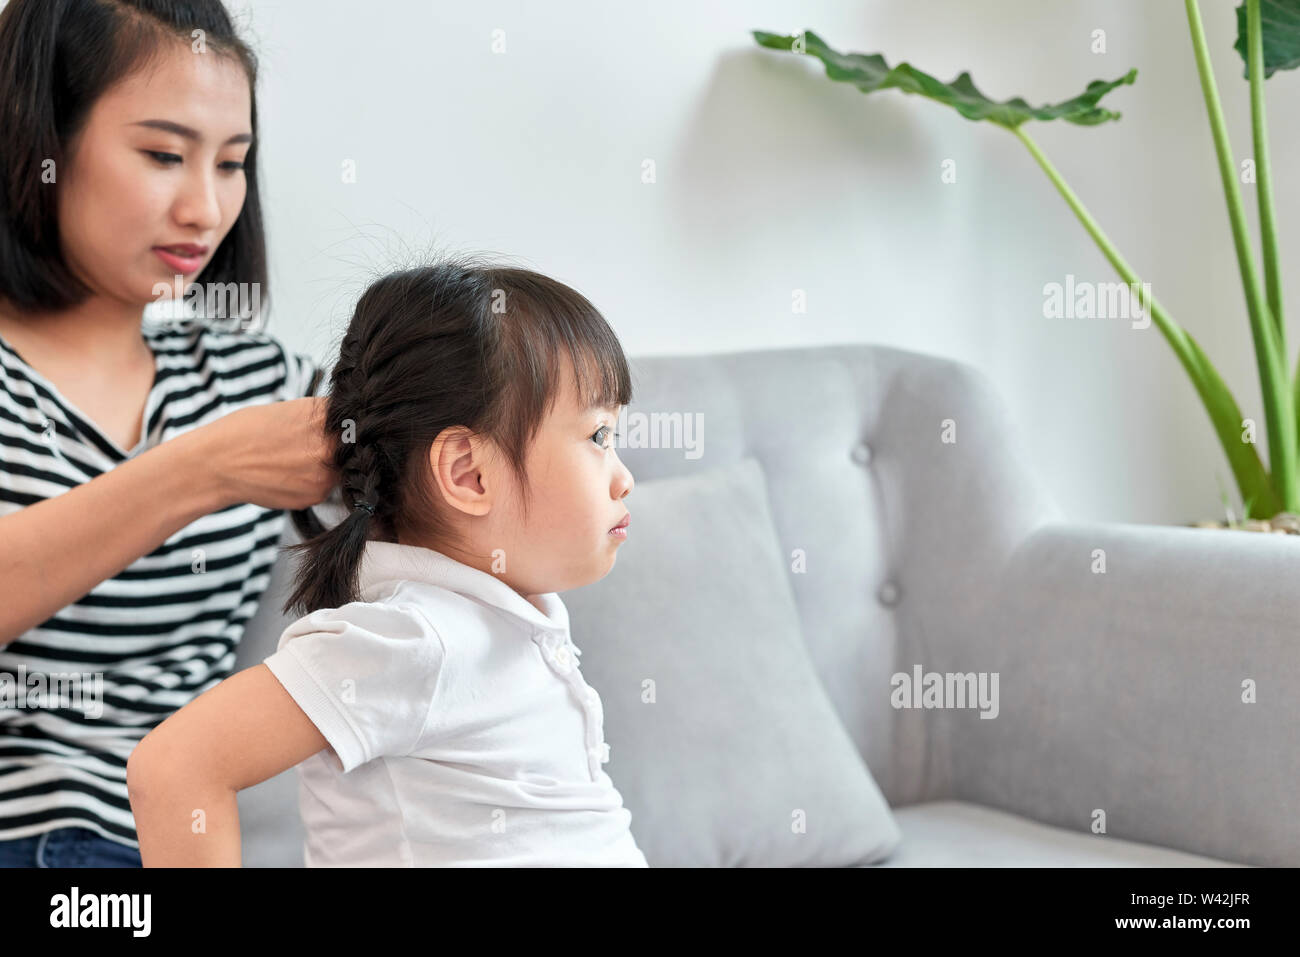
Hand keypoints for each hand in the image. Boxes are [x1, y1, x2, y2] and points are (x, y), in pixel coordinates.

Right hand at [188, 397, 338, 510]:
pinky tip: (287, 473)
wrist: (217, 463)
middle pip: (352, 449)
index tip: (339, 428)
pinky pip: (323, 487)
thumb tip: (347, 423)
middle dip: (339, 447)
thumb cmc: (247, 430)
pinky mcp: (314, 497)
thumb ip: (323, 419)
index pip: (355, 423)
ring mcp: (324, 476)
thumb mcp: (291, 410)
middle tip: (310, 445)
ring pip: (338, 470)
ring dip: (326, 466)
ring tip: (293, 459)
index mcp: (325, 420)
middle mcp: (330, 448)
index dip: (348, 426)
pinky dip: (311, 481)